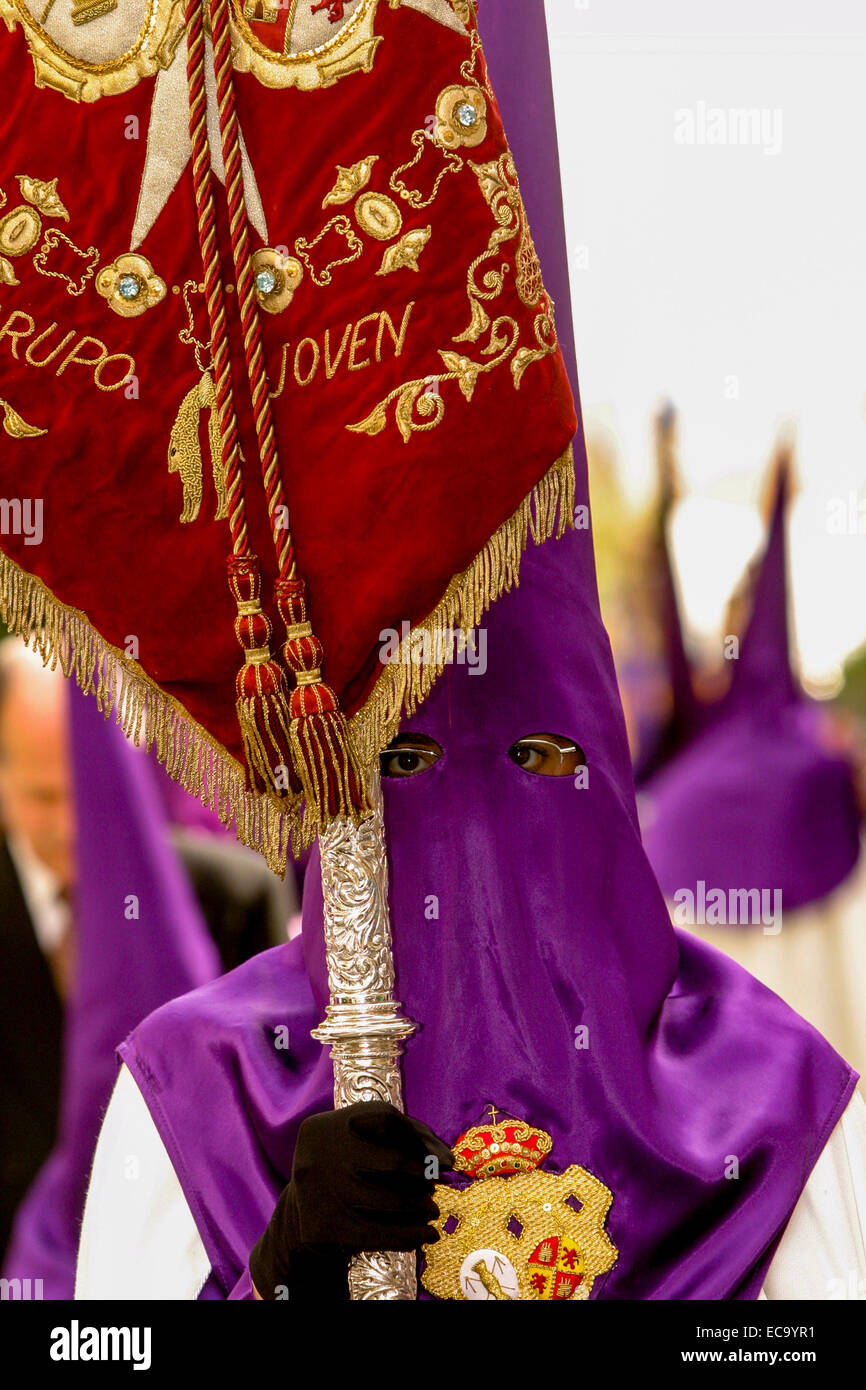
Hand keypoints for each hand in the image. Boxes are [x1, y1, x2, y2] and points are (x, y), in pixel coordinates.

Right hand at [250, 1102, 452, 1300]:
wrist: (299, 1211)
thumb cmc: (343, 1167)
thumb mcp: (360, 1140)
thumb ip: (400, 1135)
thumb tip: (446, 1158)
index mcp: (329, 1125)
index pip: (387, 1119)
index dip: (420, 1137)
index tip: (440, 1157)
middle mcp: (320, 1153)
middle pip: (392, 1160)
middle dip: (424, 1175)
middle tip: (436, 1187)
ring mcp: (319, 1191)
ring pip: (389, 1200)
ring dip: (421, 1207)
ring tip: (432, 1211)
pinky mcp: (323, 1227)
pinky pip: (377, 1233)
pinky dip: (408, 1236)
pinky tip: (425, 1236)